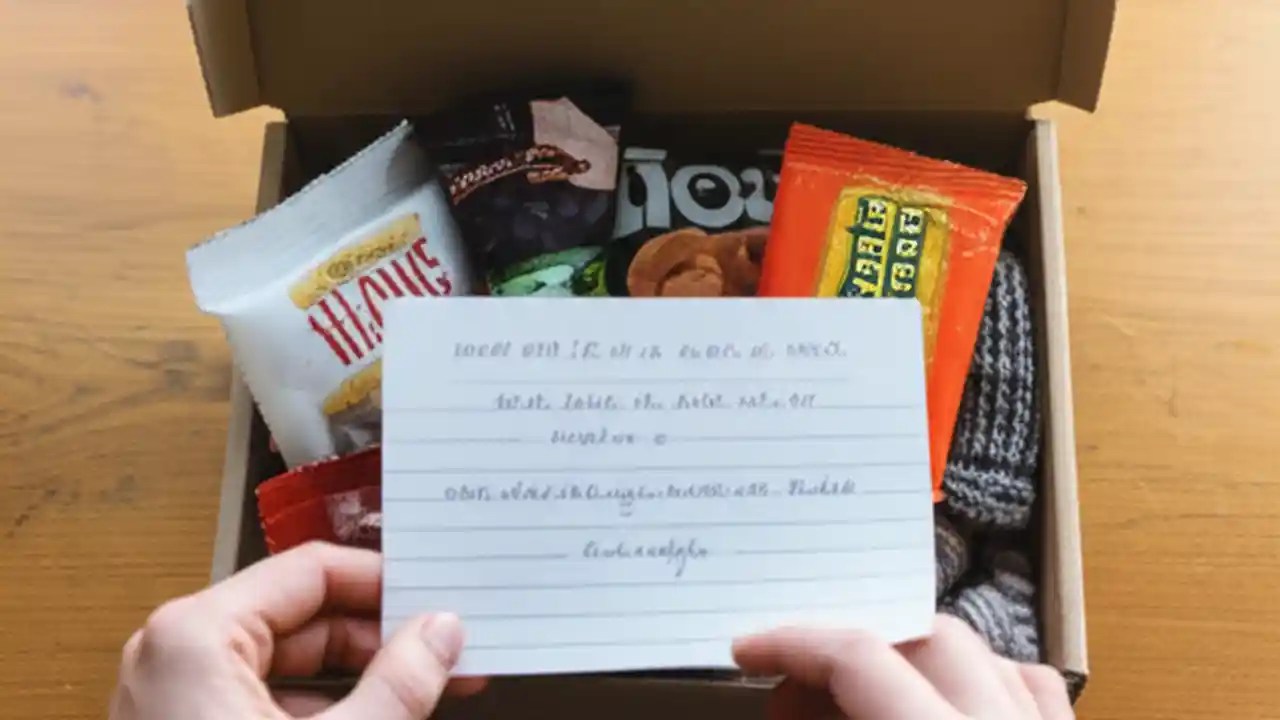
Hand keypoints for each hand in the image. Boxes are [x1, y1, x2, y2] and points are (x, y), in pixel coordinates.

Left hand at [110, 542, 483, 719]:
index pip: (310, 572)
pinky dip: (323, 709)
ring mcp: (176, 699)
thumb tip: (441, 634)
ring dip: (359, 675)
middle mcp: (175, 656)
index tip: (437, 599)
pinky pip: (264, 702)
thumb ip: (403, 681)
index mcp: (197, 635)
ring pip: (288, 664)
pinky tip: (380, 719)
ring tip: (424, 689)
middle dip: (379, 637)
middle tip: (443, 650)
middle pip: (301, 618)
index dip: (385, 584)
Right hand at [733, 615, 1072, 719]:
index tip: (748, 649)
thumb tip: (785, 705)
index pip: (863, 659)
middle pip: (927, 639)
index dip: (793, 644)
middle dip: (849, 651)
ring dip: (913, 659)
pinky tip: (946, 704)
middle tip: (793, 697)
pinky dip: (985, 682)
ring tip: (859, 700)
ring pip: (987, 655)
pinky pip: (1033, 691)